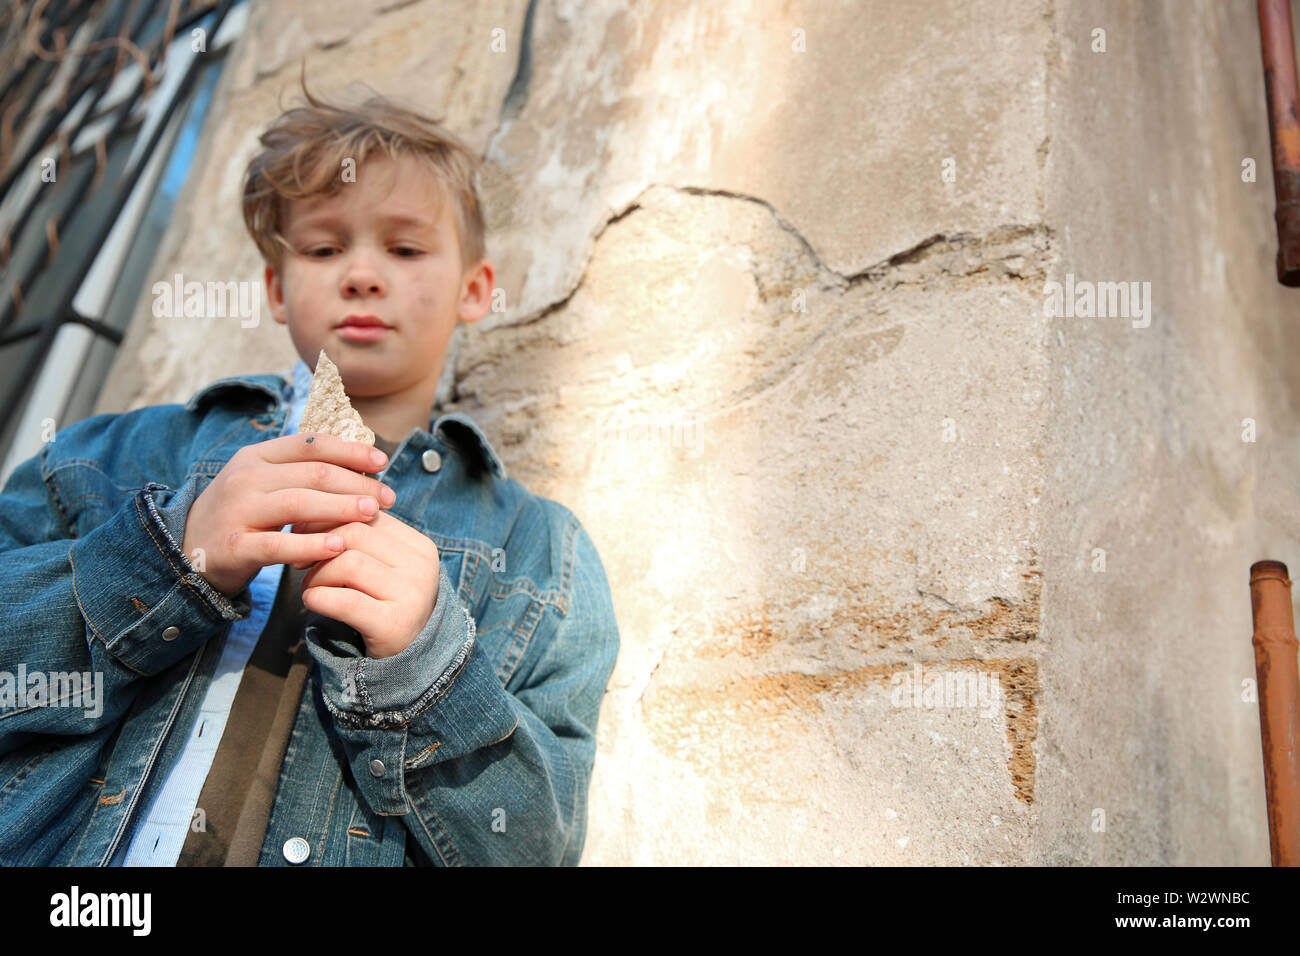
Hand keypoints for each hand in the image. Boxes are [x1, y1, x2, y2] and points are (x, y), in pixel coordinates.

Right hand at [180, 432, 394, 596]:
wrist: (188, 552)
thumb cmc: (242, 515)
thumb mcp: (264, 482)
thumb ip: (302, 471)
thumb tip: (360, 463)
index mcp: (256, 456)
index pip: (310, 444)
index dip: (350, 450)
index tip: (381, 462)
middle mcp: (245, 478)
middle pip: (312, 473)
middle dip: (356, 483)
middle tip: (387, 498)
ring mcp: (237, 511)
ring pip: (297, 503)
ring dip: (340, 507)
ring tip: (372, 514)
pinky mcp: (234, 546)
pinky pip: (278, 544)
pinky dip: (311, 544)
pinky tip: (339, 546)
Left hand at [297, 510, 440, 658]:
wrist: (409, 658)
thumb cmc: (383, 603)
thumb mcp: (381, 566)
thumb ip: (358, 539)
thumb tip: (306, 518)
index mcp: (419, 546)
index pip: (366, 514)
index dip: (328, 521)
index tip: (305, 536)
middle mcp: (421, 567)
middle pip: (355, 534)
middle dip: (319, 547)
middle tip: (302, 565)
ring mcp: (411, 596)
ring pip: (347, 562)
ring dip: (316, 574)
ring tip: (311, 587)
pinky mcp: (394, 625)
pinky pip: (345, 601)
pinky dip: (318, 597)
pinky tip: (312, 601)